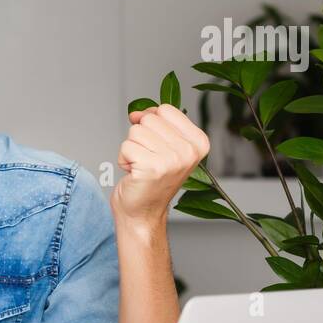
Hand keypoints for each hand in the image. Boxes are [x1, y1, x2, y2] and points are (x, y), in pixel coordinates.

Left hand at [112, 104, 209, 226]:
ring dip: (131, 149)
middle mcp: (189, 151)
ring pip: (136, 131)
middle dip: (140, 137)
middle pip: (149, 118)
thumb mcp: (164, 145)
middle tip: (148, 159)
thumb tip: (136, 113)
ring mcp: (172, 160)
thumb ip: (156, 123)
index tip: (154, 143)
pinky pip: (126, 146)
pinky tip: (134, 173)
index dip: (151, 122)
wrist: (143, 213)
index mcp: (199, 142)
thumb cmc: (151, 179)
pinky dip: (124, 159)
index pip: (165, 109)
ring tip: (141, 167)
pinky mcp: (152, 167)